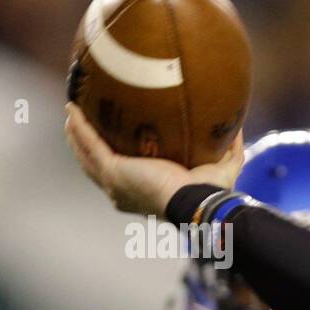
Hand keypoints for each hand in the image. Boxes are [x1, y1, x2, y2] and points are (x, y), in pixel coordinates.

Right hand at [64, 102, 243, 215]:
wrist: (197, 201)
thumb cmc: (209, 193)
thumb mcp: (221, 167)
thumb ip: (229, 148)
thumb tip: (236, 127)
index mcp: (142, 191)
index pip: (122, 173)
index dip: (113, 155)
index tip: (113, 137)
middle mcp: (123, 190)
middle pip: (95, 164)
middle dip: (86, 143)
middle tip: (82, 120)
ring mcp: (114, 182)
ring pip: (86, 154)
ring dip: (77, 133)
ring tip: (72, 112)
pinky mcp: (112, 170)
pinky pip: (89, 144)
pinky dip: (79, 127)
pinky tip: (73, 109)